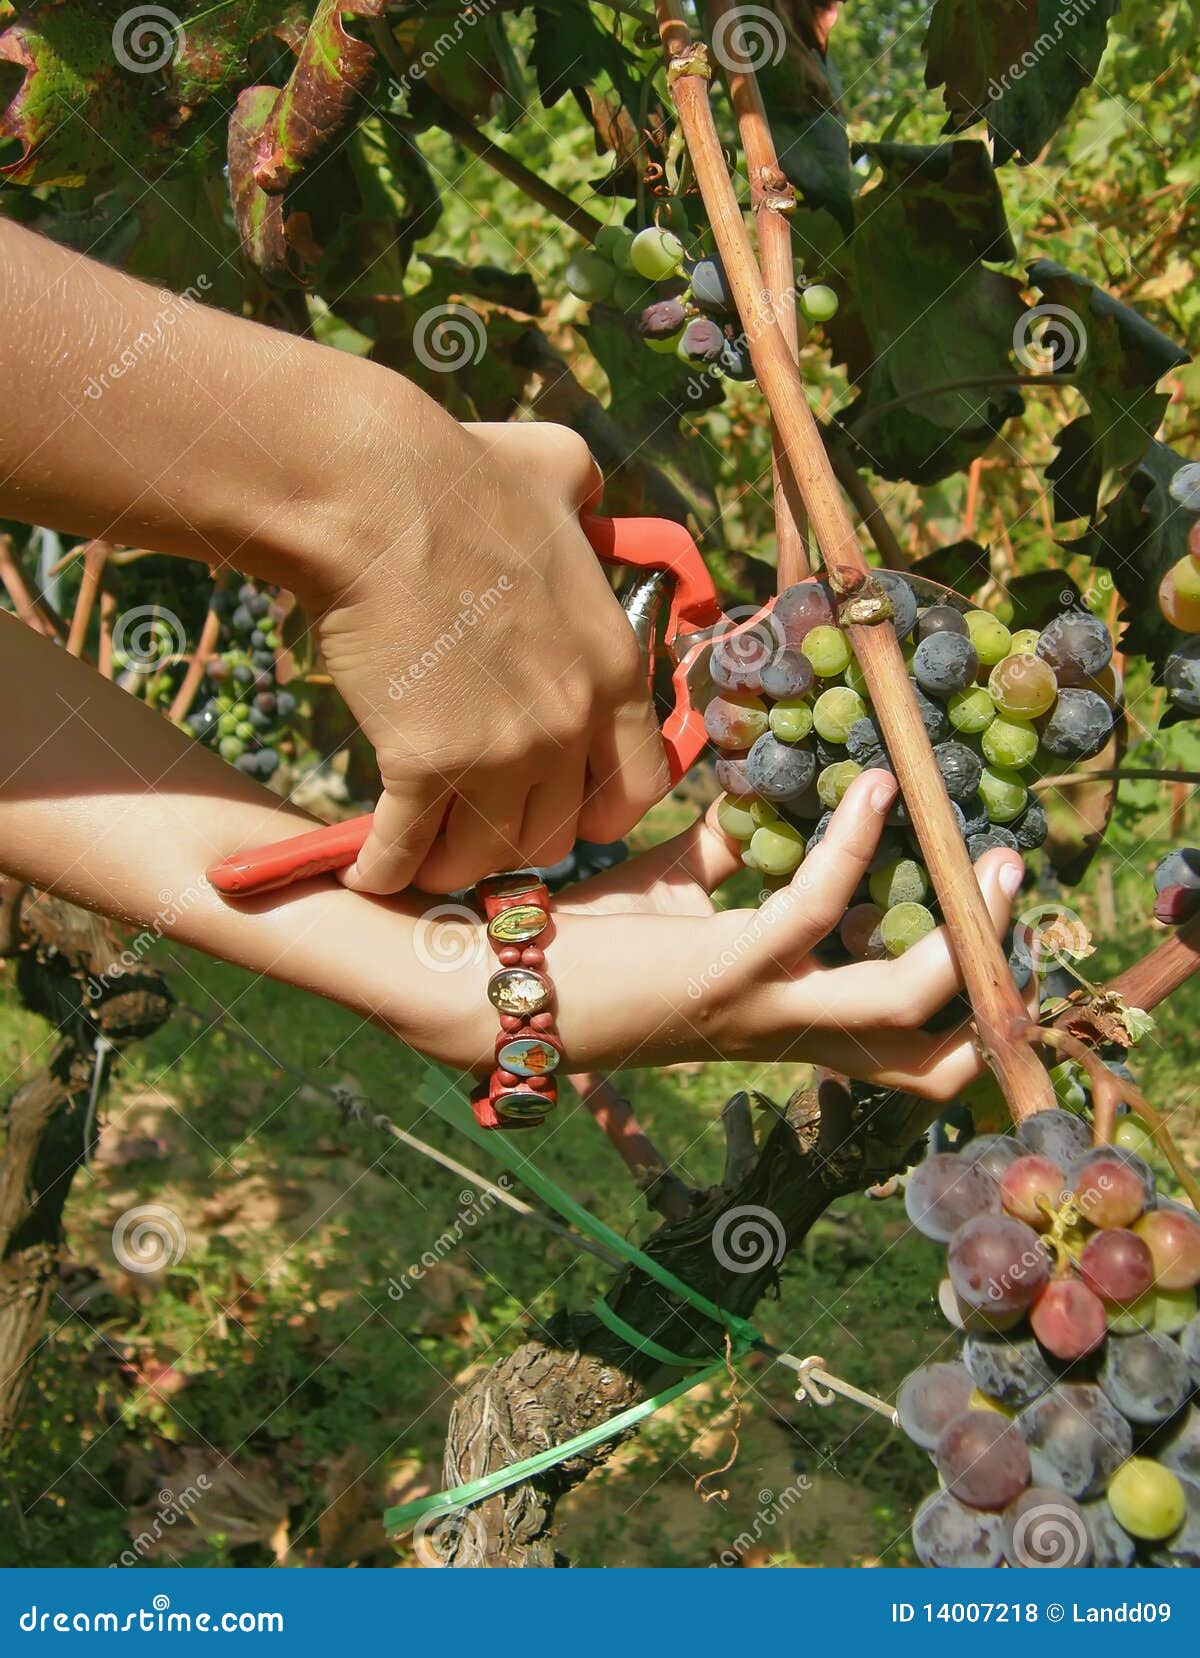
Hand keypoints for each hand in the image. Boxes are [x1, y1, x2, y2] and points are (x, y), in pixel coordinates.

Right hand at [312, 417, 668, 896]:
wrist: (375, 494)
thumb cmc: (460, 474)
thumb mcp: (562, 472)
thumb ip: (588, 498)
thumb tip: (584, 494)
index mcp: (613, 666)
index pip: (640, 787)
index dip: (600, 807)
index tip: (565, 805)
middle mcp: (570, 723)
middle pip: (560, 835)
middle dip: (523, 840)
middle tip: (485, 825)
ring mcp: (500, 751)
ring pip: (488, 857)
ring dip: (452, 863)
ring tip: (423, 854)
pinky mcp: (425, 765)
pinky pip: (406, 852)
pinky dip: (383, 870)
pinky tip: (367, 871)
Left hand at [526, 770, 1027, 1100]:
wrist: (493, 984)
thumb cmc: (584, 944)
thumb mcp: (679, 901)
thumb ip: (734, 861)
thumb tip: (772, 799)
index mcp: (781, 1029)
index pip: (903, 1060)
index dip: (966, 1023)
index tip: (992, 939)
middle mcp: (784, 1036)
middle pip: (932, 1055)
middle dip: (989, 975)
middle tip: (1011, 882)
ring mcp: (759, 1010)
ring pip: (902, 996)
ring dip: (957, 921)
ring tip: (980, 846)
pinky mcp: (722, 969)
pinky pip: (816, 908)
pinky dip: (851, 843)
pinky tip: (869, 789)